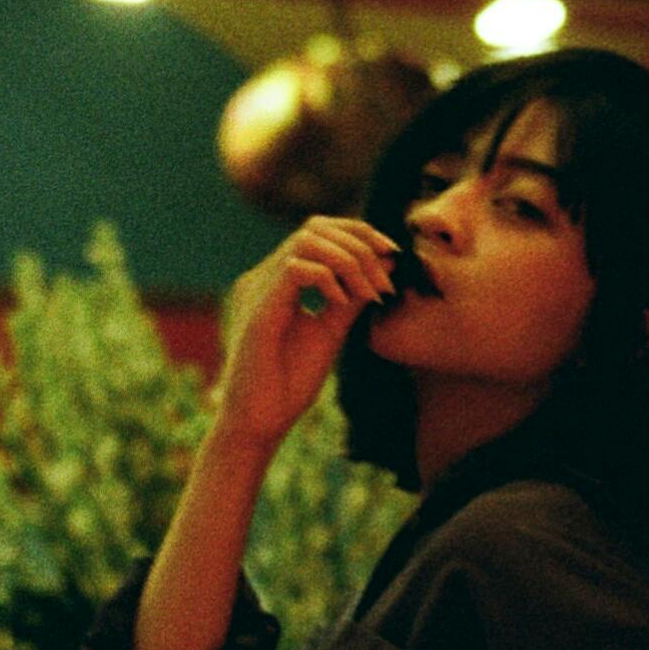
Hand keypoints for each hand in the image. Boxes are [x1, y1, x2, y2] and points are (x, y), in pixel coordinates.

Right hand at [216, 217, 397, 448]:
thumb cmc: (289, 384)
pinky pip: (296, 268)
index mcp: (276, 281)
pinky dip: (329, 278)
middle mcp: (262, 277)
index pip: (318, 232)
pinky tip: (344, 303)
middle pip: (314, 226)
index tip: (392, 254)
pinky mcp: (258, 309)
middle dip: (359, 240)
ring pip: (306, 240)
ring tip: (371, 291)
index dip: (358, 233)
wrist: (259, 423)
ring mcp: (256, 289)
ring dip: (349, 260)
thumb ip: (352, 297)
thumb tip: (386, 261)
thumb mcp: (331, 331)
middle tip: (387, 274)